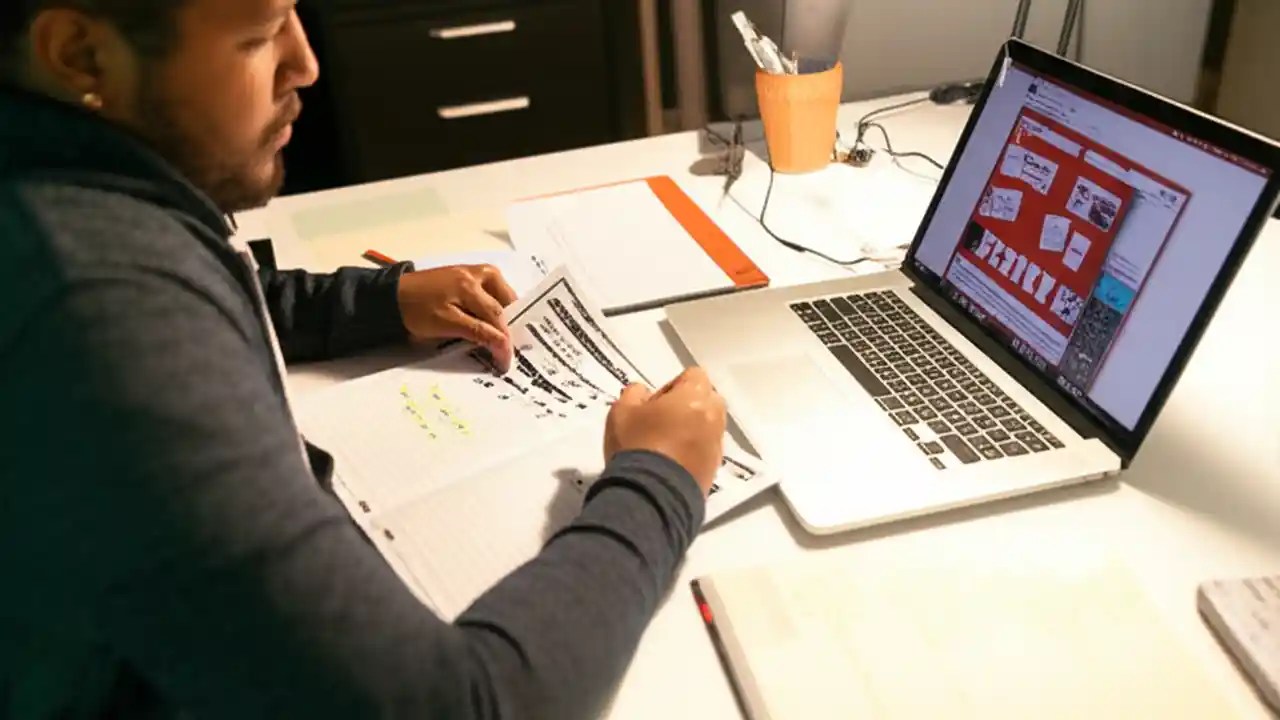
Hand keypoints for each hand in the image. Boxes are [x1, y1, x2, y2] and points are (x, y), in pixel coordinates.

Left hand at [397, 265, 518, 371]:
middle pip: (504, 305)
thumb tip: (503, 345)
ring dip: (503, 317)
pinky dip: (493, 309)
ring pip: (501, 297)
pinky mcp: (468, 276)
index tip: (506, 363)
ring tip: (499, 338)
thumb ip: (477, 332)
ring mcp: (475, 272)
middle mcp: (479, 273)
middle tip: (506, 352)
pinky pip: (491, 293)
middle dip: (508, 328)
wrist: (391, 295)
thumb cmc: (416, 310)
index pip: (498, 317)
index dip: (504, 342)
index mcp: (473, 283)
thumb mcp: (446, 324)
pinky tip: (488, 323)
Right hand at [604, 368, 726, 496]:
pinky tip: (671, 463)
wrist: (651, 495)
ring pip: (709, 427)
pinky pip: (706, 452)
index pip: (694, 375)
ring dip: (693, 429)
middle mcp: (712, 418)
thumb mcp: (621, 412)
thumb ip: (633, 394)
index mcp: (694, 397)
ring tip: (666, 445)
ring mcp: (715, 446)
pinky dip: (694, 452)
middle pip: (708, 400)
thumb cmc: (636, 445)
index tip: (655, 403)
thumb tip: (643, 392)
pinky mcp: (714, 471)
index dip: (673, 385)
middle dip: (689, 405)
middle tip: (662, 420)